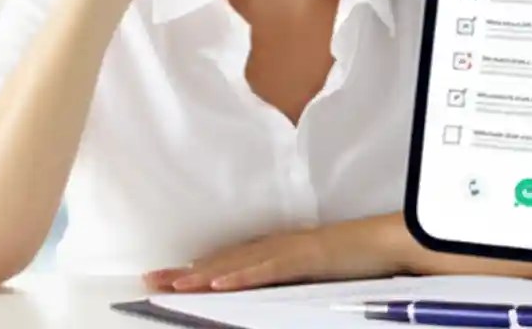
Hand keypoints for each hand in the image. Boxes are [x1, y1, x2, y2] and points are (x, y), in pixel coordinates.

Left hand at [142, 216, 409, 293]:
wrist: (381, 242)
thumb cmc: (348, 259)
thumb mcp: (305, 273)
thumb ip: (279, 277)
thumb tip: (255, 289)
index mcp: (270, 249)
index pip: (223, 261)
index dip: (191, 269)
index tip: (163, 278)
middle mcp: (271, 246)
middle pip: (220, 259)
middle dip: (184, 271)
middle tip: (151, 279)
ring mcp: (284, 250)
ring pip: (235, 263)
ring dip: (201, 274)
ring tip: (173, 284)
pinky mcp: (301, 258)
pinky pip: (265, 269)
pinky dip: (240, 276)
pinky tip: (218, 282)